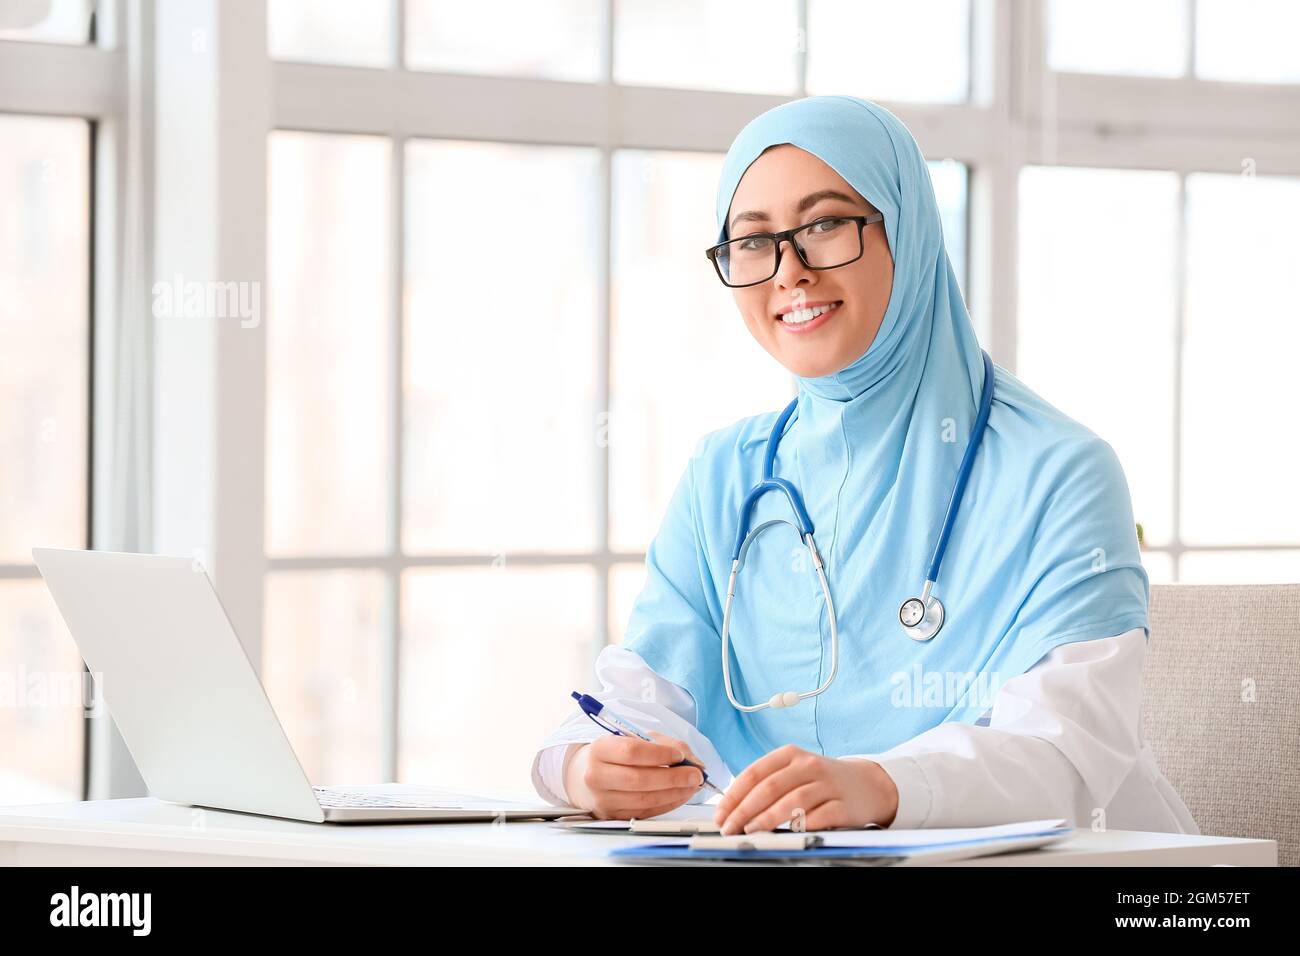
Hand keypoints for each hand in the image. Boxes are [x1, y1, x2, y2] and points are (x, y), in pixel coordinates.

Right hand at [563, 731, 706, 819]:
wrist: (588, 774)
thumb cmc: (617, 753)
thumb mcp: (637, 738)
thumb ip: (667, 745)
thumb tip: (694, 762)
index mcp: (600, 749)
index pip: (632, 752)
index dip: (659, 754)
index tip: (679, 755)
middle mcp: (597, 775)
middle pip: (639, 779)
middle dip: (673, 778)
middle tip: (695, 774)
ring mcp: (603, 799)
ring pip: (644, 800)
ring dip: (674, 793)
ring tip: (692, 785)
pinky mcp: (613, 816)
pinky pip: (646, 812)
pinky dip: (668, 804)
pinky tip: (680, 795)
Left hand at [713, 744, 897, 834]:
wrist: (866, 784)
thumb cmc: (820, 780)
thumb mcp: (793, 771)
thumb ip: (766, 783)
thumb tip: (732, 808)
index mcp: (789, 755)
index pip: (754, 773)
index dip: (734, 796)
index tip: (720, 814)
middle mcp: (808, 766)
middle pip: (769, 788)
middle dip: (744, 811)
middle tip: (729, 828)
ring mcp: (827, 785)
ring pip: (791, 802)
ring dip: (767, 819)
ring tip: (750, 832)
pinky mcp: (842, 805)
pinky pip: (817, 818)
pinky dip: (798, 827)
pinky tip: (785, 834)